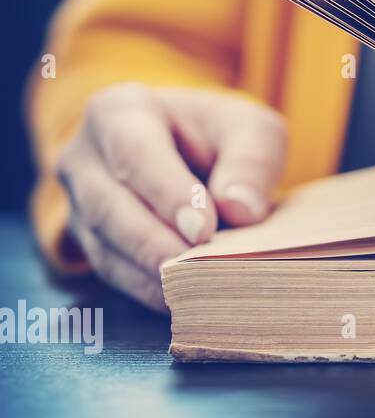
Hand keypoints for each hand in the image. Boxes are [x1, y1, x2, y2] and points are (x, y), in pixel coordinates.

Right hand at [55, 84, 286, 310]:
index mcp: (118, 113)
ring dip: (150, 274)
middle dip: (155, 243)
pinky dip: (148, 291)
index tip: (203, 228)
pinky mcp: (91, 244)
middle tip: (196, 270)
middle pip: (111, 207)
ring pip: (106, 247)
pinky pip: (114, 273)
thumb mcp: (249, 128)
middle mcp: (84, 159)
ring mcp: (79, 206)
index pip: (135, 154)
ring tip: (195, 293)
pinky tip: (183, 303)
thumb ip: (252, 158)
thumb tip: (240, 209)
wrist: (188, 152)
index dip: (167, 194)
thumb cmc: (218, 136)